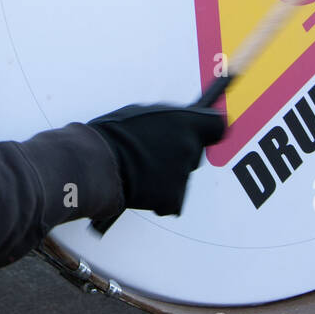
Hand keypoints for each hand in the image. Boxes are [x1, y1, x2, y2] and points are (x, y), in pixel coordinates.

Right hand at [88, 103, 225, 218]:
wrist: (96, 164)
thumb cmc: (112, 135)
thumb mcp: (142, 113)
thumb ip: (166, 120)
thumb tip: (176, 124)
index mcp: (185, 122)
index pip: (217, 126)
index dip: (210, 130)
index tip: (205, 132)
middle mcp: (189, 147)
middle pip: (194, 153)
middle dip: (178, 154)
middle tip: (154, 154)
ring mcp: (183, 174)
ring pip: (180, 178)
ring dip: (166, 177)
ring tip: (141, 170)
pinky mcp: (174, 198)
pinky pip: (171, 200)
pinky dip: (159, 198)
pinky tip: (140, 188)